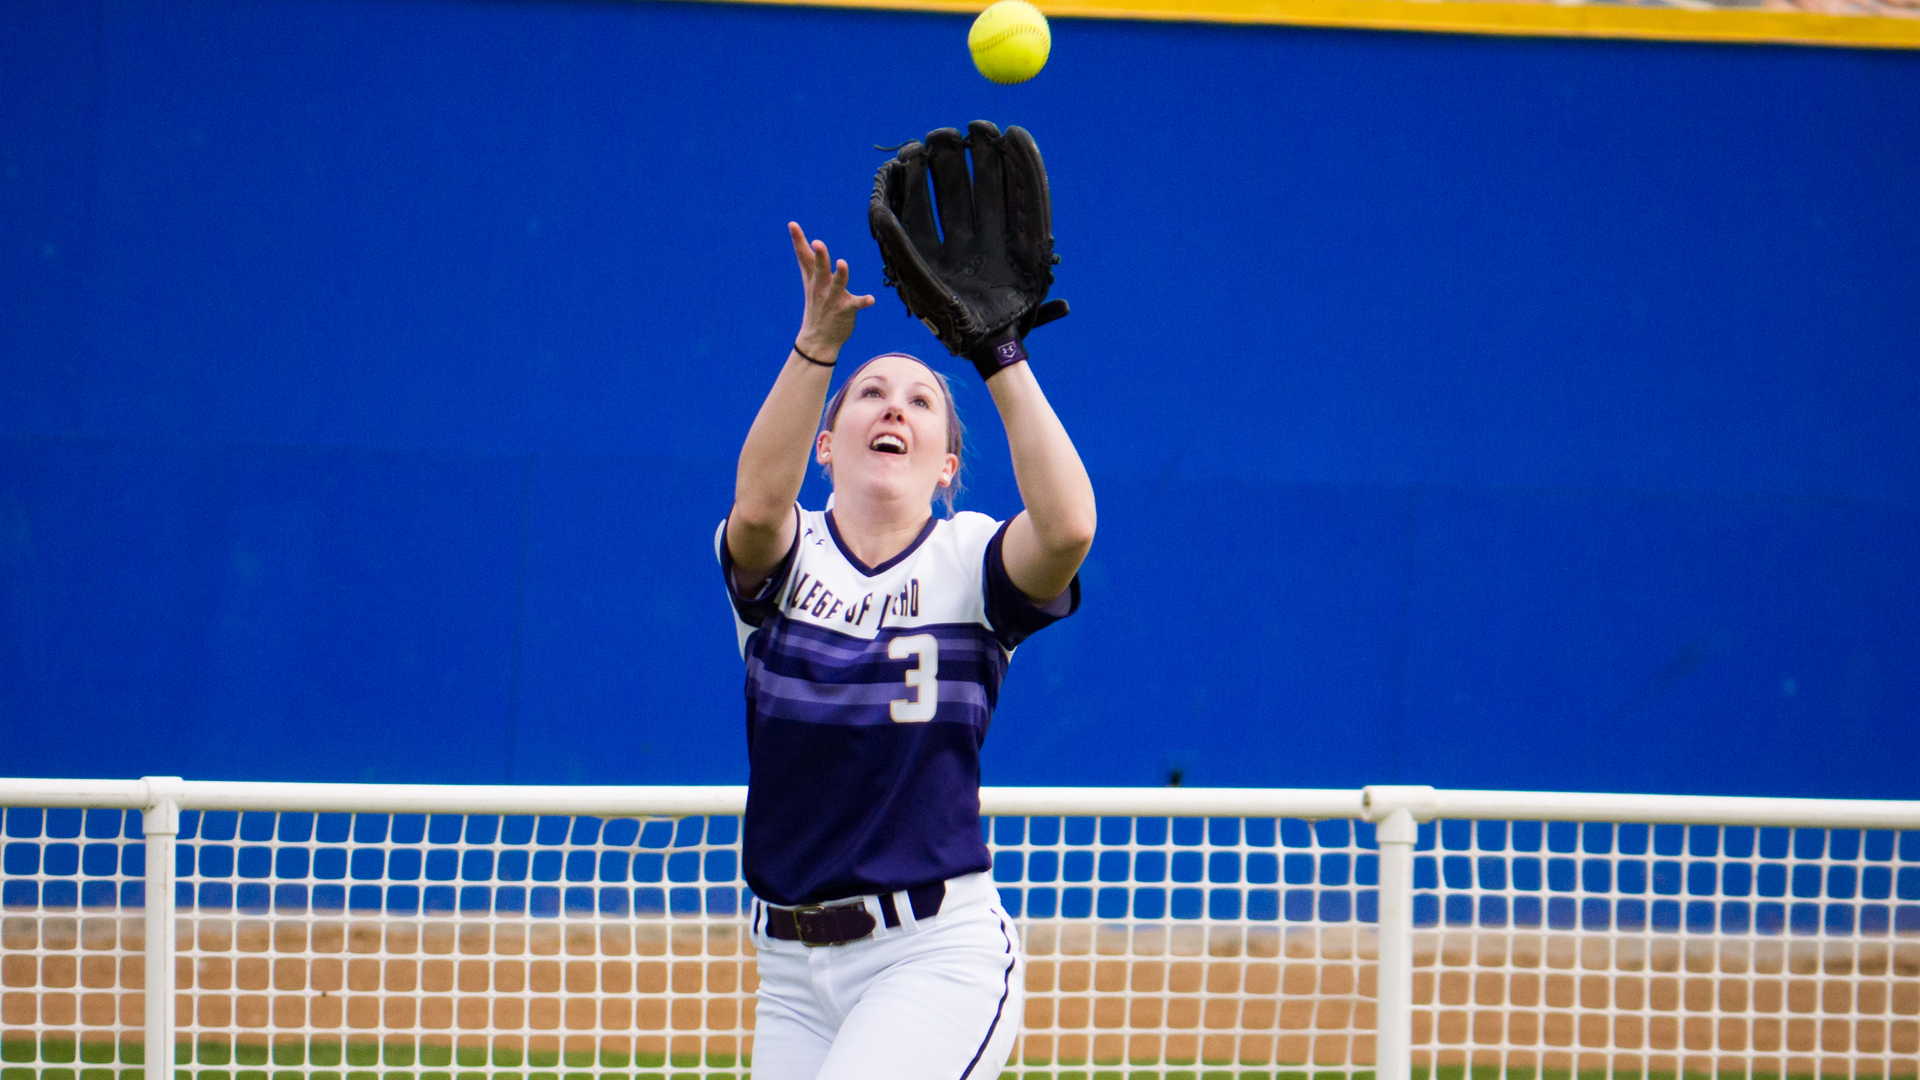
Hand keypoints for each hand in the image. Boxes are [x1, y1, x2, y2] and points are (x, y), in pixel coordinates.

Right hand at [790, 222, 874, 359]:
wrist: (818, 340)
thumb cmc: (816, 306)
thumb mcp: (810, 283)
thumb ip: (810, 263)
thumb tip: (809, 241)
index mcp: (813, 278)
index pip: (803, 256)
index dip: (798, 240)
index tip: (793, 224)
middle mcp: (821, 286)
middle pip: (820, 268)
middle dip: (819, 256)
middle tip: (817, 243)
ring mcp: (833, 298)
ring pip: (837, 283)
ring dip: (840, 274)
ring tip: (842, 263)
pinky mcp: (846, 309)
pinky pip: (856, 304)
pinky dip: (863, 301)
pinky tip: (871, 299)